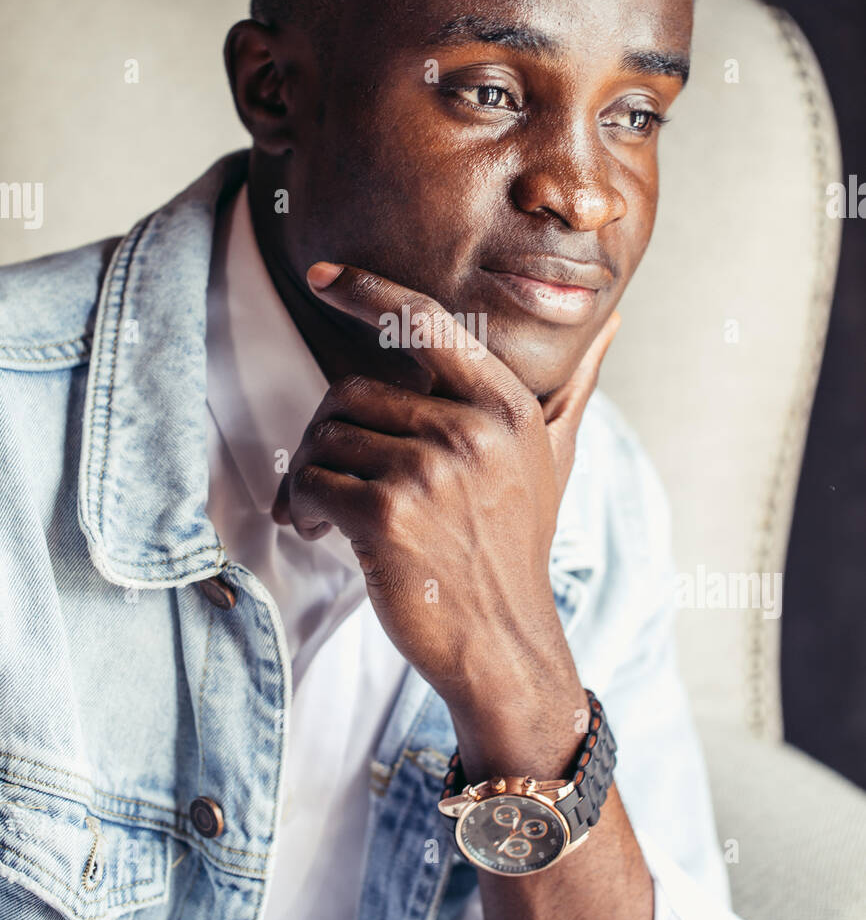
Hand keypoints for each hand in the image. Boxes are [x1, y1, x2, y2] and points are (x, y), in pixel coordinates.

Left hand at [273, 263, 619, 723]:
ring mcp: (431, 470)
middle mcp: (472, 427)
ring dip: (309, 475)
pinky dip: (301, 507)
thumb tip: (611, 324)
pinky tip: (318, 532)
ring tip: (325, 513)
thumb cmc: (515, 548)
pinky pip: (312, 482)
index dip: (368, 291)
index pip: (425, 321)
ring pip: (326, 437)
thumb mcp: (554, 460)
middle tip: (325, 476)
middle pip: (352, 390)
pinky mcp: (388, 514)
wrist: (502, 643)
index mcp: (506, 404)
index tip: (321, 276)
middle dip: (325, 435)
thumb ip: (573, 389)